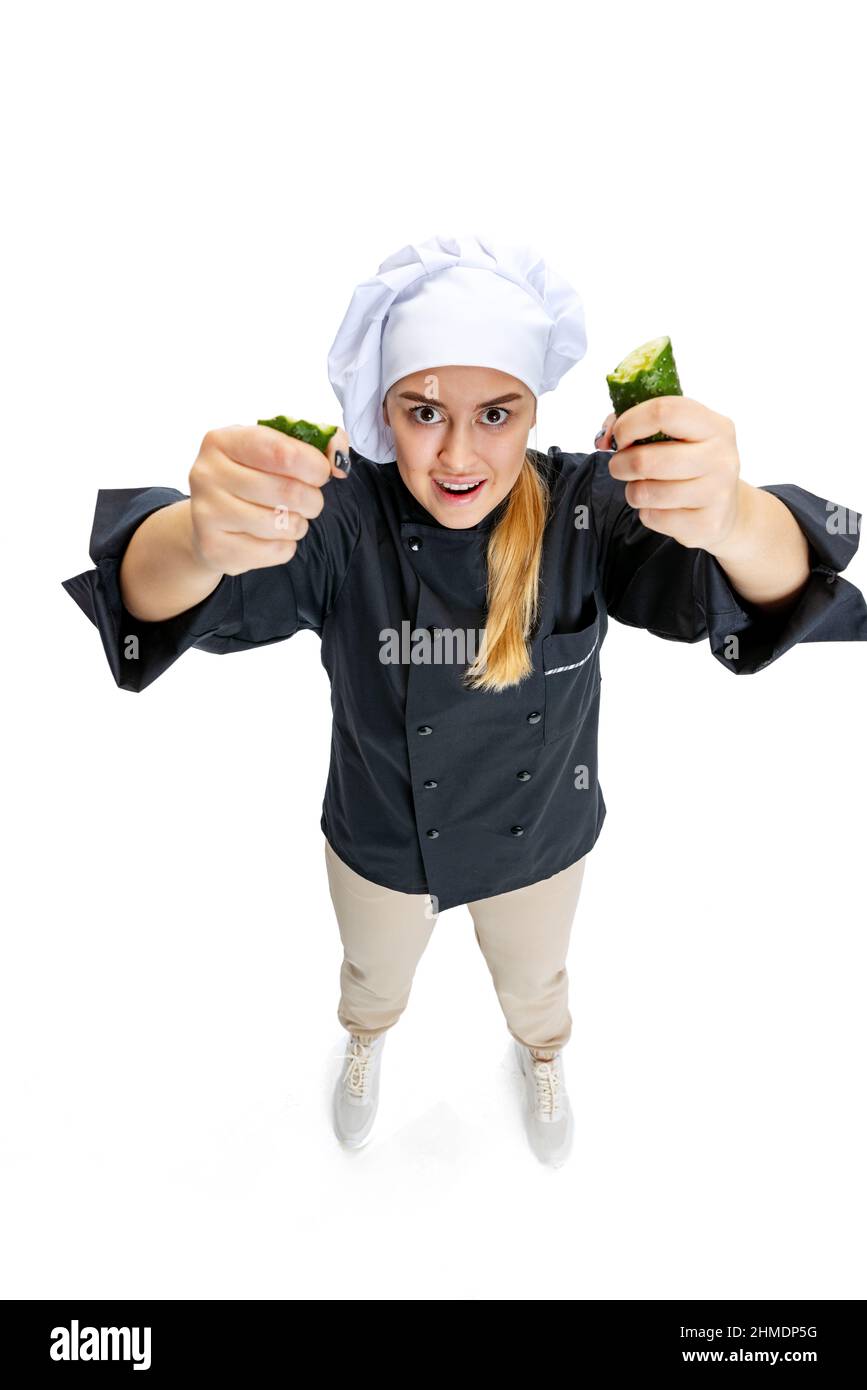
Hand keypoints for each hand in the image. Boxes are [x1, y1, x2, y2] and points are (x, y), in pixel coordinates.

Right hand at [188, 423, 349, 575]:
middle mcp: (207, 474)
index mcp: (223, 441)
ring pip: (283, 524)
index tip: (321, 473)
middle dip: (312, 499)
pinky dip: (286, 546)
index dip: (315, 466)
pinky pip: (276, 551)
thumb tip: (339, 462)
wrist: (209, 522)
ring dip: (299, 524)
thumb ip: (316, 444)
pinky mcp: (215, 548)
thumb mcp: (275, 449)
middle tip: (308, 501)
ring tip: (289, 518)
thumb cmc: (249, 479)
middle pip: (288, 491)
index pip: (284, 453)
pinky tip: (272, 537)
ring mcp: (207, 513)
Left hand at [597, 396, 743, 553]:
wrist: (725, 511)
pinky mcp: (706, 524)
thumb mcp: (675, 435)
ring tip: (643, 488)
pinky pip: (654, 517)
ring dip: (633, 491)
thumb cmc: (689, 463)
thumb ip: (636, 424)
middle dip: (621, 464)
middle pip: (647, 460)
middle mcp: (721, 457)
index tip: (619, 436)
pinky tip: (661, 507)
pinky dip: (647, 513)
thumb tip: (604, 438)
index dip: (630, 423)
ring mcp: (717, 492)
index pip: (664, 412)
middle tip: (620, 466)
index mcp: (715, 426)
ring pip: (646, 492)